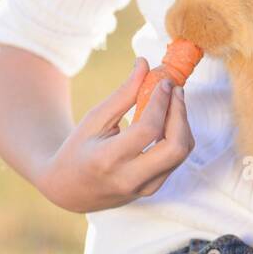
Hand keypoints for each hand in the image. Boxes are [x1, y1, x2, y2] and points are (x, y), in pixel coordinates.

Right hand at [35, 59, 194, 212]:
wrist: (70, 190)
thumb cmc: (78, 149)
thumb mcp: (94, 119)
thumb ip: (123, 94)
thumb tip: (144, 63)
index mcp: (107, 160)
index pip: (148, 130)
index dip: (161, 103)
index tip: (164, 82)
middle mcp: (129, 178)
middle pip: (175, 147)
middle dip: (181, 114)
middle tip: (176, 90)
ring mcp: (144, 188)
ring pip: (181, 154)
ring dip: (183, 122)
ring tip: (172, 100)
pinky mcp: (153, 189)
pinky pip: (176, 160)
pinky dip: (178, 135)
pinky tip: (169, 118)